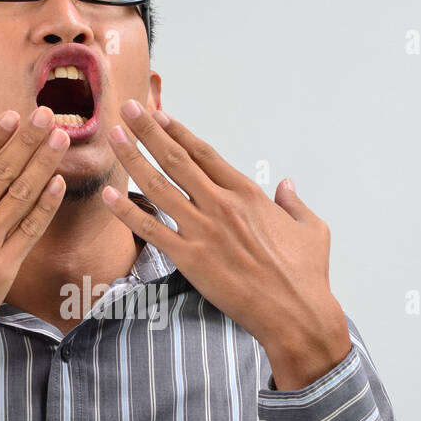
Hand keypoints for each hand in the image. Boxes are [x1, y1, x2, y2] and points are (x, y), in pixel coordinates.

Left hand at [101, 101, 351, 388]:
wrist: (296, 313)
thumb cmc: (306, 274)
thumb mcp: (311, 227)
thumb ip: (294, 201)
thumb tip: (286, 184)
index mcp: (248, 194)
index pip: (205, 154)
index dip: (178, 132)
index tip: (159, 114)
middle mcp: (221, 205)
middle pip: (176, 159)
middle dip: (148, 130)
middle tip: (128, 107)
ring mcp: (203, 231)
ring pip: (158, 187)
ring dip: (133, 159)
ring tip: (114, 137)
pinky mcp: (190, 259)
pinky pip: (151, 230)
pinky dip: (127, 211)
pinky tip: (108, 196)